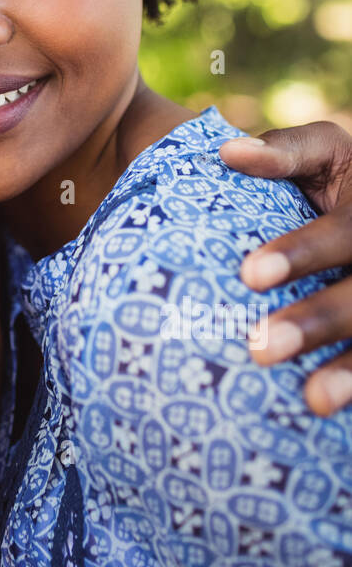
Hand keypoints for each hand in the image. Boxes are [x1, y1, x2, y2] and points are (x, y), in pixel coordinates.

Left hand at [219, 121, 351, 415]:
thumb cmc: (344, 183)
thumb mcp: (328, 155)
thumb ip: (285, 152)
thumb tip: (227, 152)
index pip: (345, 233)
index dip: (301, 253)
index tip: (249, 274)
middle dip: (319, 321)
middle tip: (260, 348)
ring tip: (312, 399)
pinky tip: (331, 414)